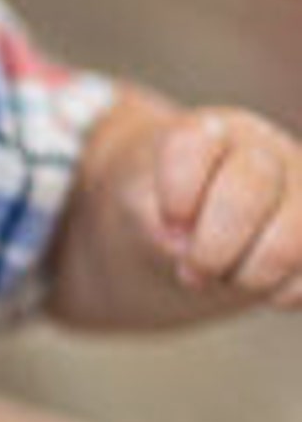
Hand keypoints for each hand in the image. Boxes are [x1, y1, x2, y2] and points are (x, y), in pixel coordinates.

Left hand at [151, 107, 301, 307]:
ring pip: (295, 235)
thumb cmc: (161, 204)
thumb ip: (151, 219)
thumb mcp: (137, 203)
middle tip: (191, 269)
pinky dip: (282, 292)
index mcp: (208, 129)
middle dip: (214, 244)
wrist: (196, 221)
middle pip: (252, 185)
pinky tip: (256, 283)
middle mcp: (265, 150)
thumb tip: (184, 248)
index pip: (195, 144)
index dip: (178, 191)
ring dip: (251, 273)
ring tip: (223, 277)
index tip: (168, 219)